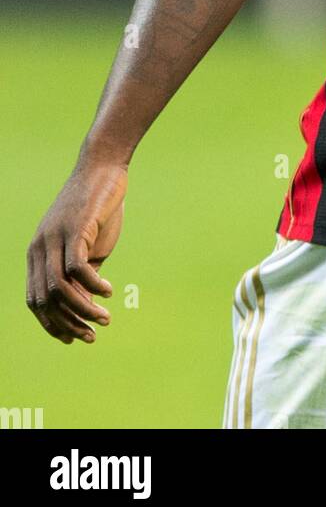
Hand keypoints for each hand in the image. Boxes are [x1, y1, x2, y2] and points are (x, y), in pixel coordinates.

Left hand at [26, 161, 125, 343]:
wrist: (103, 169)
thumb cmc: (96, 208)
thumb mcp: (88, 248)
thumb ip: (82, 276)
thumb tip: (83, 310)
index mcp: (38, 253)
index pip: (36, 301)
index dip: (52, 325)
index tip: (75, 338)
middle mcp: (40, 247)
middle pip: (45, 300)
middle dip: (68, 324)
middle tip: (93, 334)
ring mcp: (55, 237)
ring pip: (60, 288)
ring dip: (83, 309)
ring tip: (105, 317)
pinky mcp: (75, 229)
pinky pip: (77, 268)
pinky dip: (92, 285)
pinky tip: (109, 291)